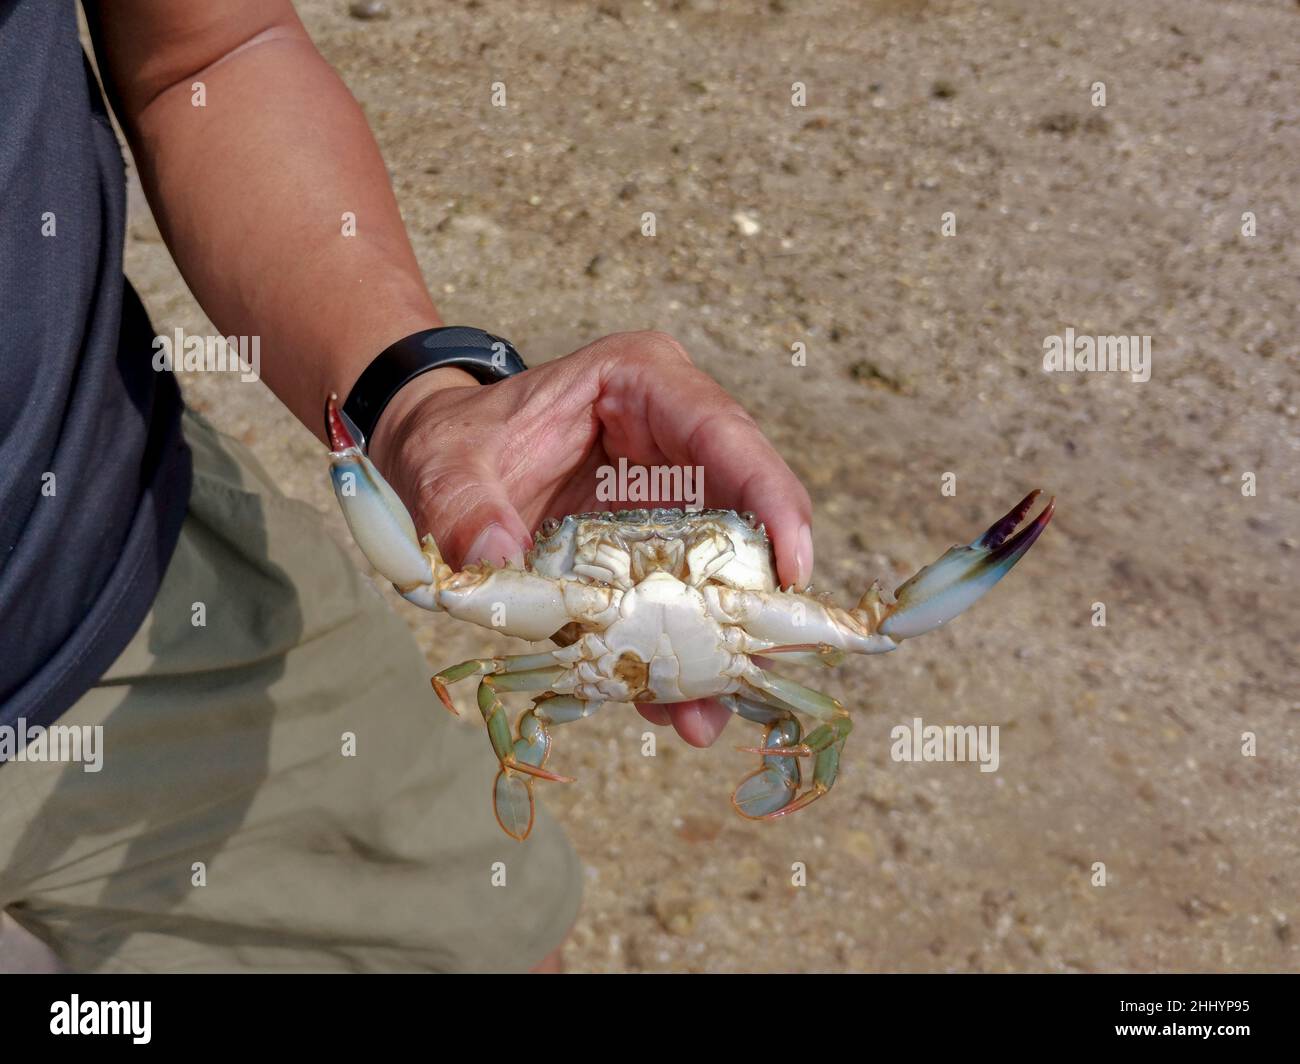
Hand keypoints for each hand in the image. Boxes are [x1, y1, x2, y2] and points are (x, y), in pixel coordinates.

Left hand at [367, 331, 813, 746]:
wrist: (437, 467)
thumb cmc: (451, 442)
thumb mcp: (442, 464)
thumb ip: (462, 506)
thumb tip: (495, 562)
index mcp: (641, 381)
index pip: (723, 431)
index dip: (770, 497)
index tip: (791, 570)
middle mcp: (674, 435)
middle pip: (745, 509)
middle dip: (756, 591)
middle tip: (767, 661)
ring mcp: (671, 496)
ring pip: (721, 568)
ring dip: (717, 641)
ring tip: (705, 712)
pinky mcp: (655, 549)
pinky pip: (680, 602)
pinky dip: (674, 653)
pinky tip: (668, 705)